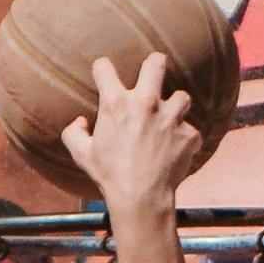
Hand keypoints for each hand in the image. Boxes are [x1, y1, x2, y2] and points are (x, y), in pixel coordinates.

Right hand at [68, 51, 206, 226]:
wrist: (140, 199)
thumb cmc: (109, 176)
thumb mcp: (81, 154)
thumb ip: (73, 133)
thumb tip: (80, 122)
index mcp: (116, 103)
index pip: (104, 67)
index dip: (102, 69)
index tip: (105, 75)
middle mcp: (145, 103)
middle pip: (156, 63)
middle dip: (155, 65)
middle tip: (153, 72)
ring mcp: (170, 117)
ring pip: (182, 97)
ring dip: (175, 107)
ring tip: (169, 120)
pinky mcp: (188, 134)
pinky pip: (190, 130)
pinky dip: (184, 138)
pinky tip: (177, 149)